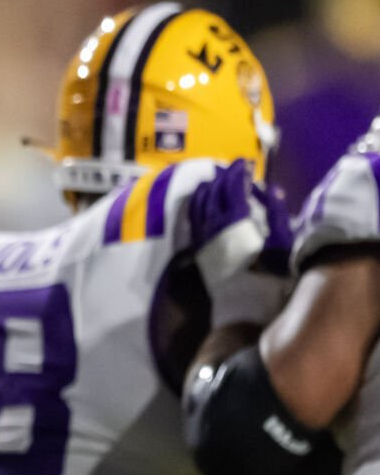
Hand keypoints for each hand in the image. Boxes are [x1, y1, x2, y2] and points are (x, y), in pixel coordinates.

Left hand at [190, 161, 291, 326]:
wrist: (243, 311)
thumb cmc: (268, 280)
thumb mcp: (282, 246)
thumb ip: (277, 215)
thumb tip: (271, 191)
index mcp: (236, 222)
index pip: (233, 187)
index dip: (237, 173)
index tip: (243, 164)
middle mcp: (214, 229)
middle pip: (213, 193)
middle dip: (221, 178)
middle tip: (229, 168)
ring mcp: (203, 241)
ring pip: (198, 206)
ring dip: (204, 190)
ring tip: (211, 180)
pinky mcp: (198, 253)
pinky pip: (192, 222)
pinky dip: (194, 207)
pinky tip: (197, 203)